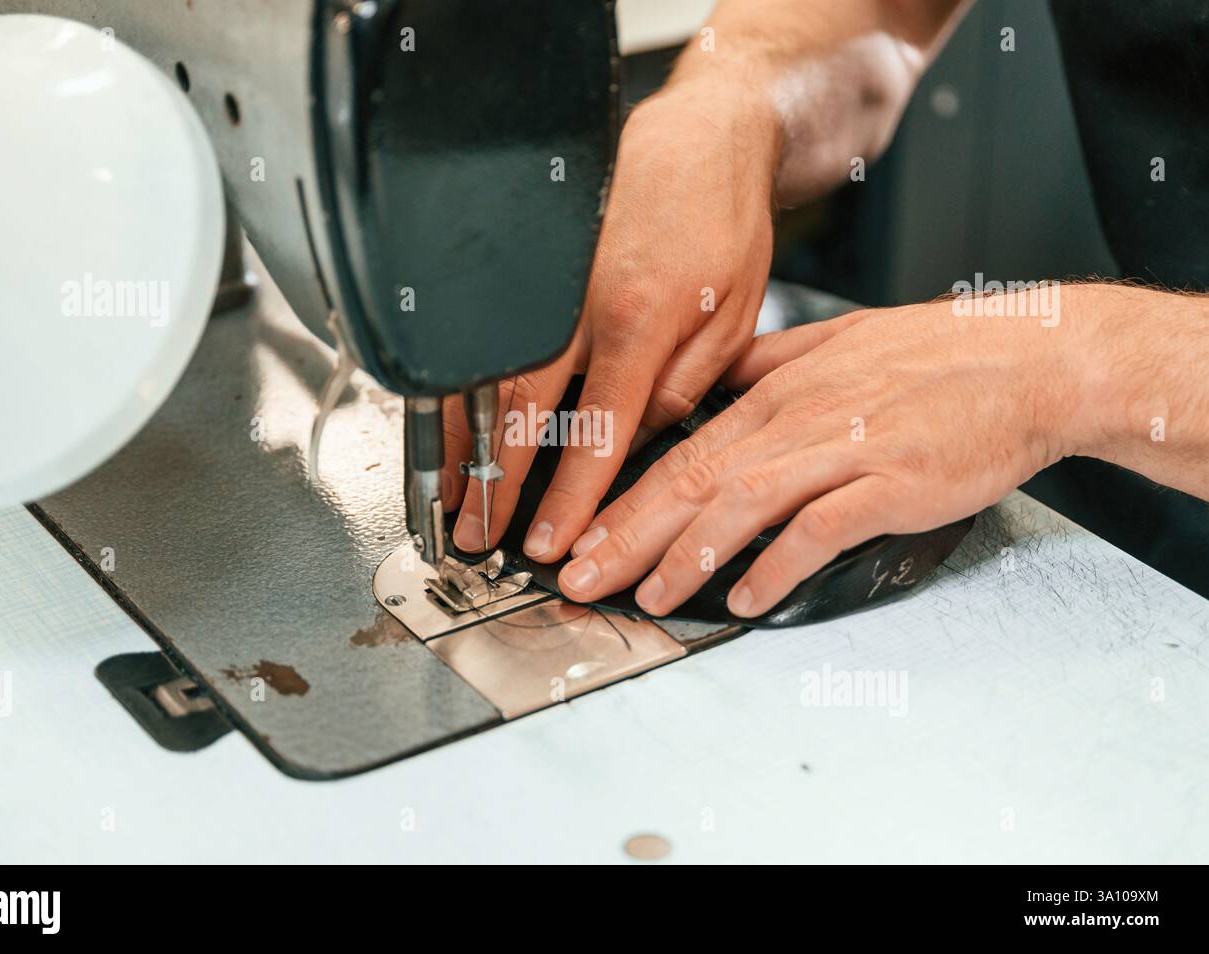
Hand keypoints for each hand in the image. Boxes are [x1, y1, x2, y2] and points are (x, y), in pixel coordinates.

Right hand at [441, 74, 778, 557]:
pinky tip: (448, 429)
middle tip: (474, 536)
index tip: (548, 543)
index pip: (594, 433)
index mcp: (638, 322)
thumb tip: (632, 446)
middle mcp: (577, 304)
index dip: (567, 497)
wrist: (696, 140)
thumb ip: (679, 390)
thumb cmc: (720, 225)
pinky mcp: (522, 269)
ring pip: (484, 378)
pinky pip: (478, 342)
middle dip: (493, 484)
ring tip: (449, 497)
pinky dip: (458, 393)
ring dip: (461, 446)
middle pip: (519, 413)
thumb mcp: (730, 320)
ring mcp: (540, 283)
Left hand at [555, 288, 1107, 616]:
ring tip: (647, 597)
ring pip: (741, 501)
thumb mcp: (837, 340)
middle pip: (693, 480)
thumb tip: (718, 381)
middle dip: (626, 534)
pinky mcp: (891, 479)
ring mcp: (845, 447)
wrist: (1030, 358)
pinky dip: (778, 564)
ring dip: (686, 555)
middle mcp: (799, 417)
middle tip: (579, 578)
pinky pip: (820, 526)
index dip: (623, 498)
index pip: (680, 451)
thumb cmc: (939, 354)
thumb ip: (770, 365)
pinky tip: (746, 599)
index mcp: (778, 390)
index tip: (583, 535)